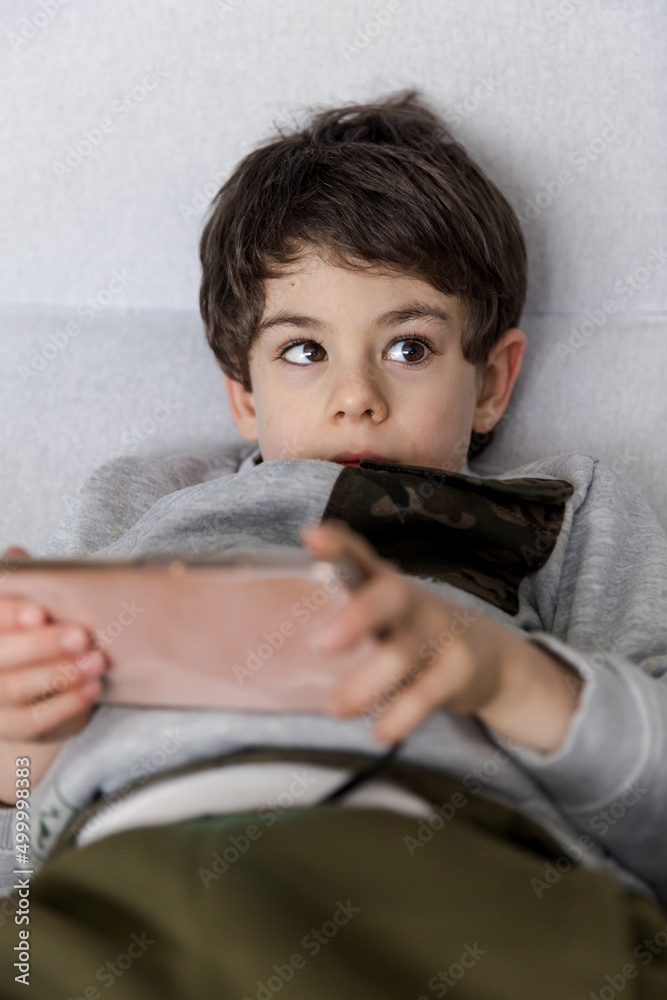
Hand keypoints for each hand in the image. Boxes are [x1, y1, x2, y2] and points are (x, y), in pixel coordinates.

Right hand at [0, 545, 107, 743]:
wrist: (37, 691)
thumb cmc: (34, 639)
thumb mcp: (29, 606)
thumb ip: (21, 583)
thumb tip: (17, 554)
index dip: (7, 614)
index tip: (39, 612)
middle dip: (40, 644)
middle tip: (81, 635)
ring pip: (16, 689)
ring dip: (60, 673)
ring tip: (97, 660)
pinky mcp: (10, 726)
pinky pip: (35, 719)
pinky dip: (66, 703)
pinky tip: (92, 687)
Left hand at [300, 520, 581, 750]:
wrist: (488, 656)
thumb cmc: (413, 631)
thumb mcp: (383, 613)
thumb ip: (342, 612)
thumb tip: (271, 633)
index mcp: (385, 583)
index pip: (360, 556)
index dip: (338, 545)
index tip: (313, 536)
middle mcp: (413, 602)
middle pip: (390, 597)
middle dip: (358, 616)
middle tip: (323, 644)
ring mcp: (440, 634)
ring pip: (402, 654)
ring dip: (367, 683)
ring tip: (337, 709)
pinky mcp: (457, 671)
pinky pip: (426, 694)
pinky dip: (401, 715)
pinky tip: (380, 732)